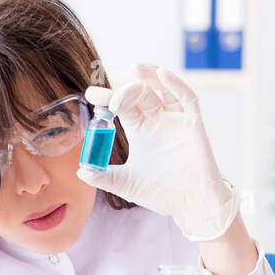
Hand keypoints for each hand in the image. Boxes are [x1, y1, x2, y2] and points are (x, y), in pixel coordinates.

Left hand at [78, 63, 238, 241]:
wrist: (190, 206)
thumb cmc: (162, 193)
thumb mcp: (126, 184)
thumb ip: (104, 177)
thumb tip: (80, 172)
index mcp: (141, 130)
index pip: (122, 106)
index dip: (108, 97)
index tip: (91, 94)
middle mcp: (158, 121)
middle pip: (140, 94)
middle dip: (124, 91)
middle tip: (109, 99)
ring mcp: (176, 120)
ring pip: (163, 89)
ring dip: (150, 76)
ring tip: (135, 68)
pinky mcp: (194, 124)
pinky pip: (187, 98)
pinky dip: (175, 84)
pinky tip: (162, 74)